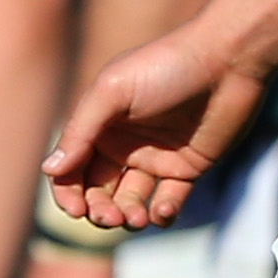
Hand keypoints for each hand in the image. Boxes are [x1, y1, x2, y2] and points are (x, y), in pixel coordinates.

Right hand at [43, 19, 269, 232]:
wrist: (228, 60)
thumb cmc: (166, 68)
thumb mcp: (113, 92)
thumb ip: (80, 131)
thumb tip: (49, 170)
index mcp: (100, 124)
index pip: (73, 168)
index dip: (68, 193)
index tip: (76, 210)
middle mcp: (124, 143)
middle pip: (99, 190)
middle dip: (100, 210)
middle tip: (112, 217)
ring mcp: (156, 157)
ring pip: (131, 201)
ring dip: (129, 216)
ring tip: (137, 217)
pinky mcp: (188, 167)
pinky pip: (169, 201)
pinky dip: (162, 213)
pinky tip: (162, 210)